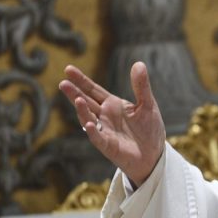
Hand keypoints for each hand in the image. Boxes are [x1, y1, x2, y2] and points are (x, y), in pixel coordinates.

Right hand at [59, 62, 165, 186]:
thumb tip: (138, 63)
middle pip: (86, 102)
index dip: (81, 80)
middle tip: (63, 83)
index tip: (68, 69)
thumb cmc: (149, 129)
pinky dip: (93, 131)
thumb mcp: (147, 104)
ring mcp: (104, 131)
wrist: (154, 153)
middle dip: (75, 93)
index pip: (93, 90)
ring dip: (82, 110)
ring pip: (89, 118)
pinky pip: (98, 138)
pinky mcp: (108, 146)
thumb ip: (141, 86)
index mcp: (112, 104)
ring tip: (77, 99)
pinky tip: (90, 123)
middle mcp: (105, 116)